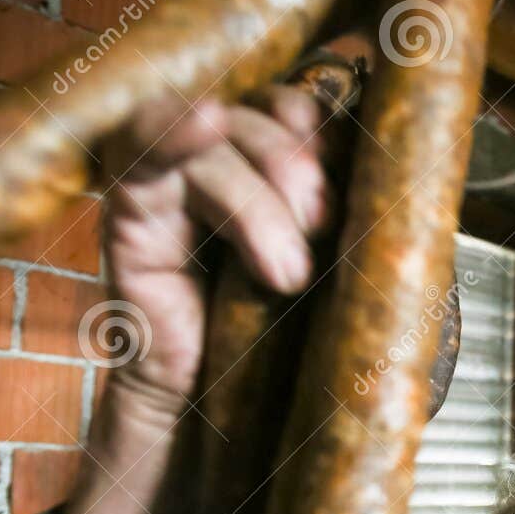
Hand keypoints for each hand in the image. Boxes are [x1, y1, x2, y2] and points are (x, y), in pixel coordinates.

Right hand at [97, 85, 331, 410]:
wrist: (217, 407)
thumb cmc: (277, 338)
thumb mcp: (332, 267)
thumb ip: (349, 211)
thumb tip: (383, 164)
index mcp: (271, 165)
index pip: (298, 106)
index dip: (324, 130)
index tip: (349, 181)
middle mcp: (220, 159)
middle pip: (260, 113)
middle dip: (297, 167)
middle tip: (320, 230)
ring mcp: (171, 177)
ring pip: (219, 137)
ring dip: (260, 200)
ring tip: (285, 273)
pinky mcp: (131, 207)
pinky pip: (142, 146)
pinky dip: (175, 129)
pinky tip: (204, 122)